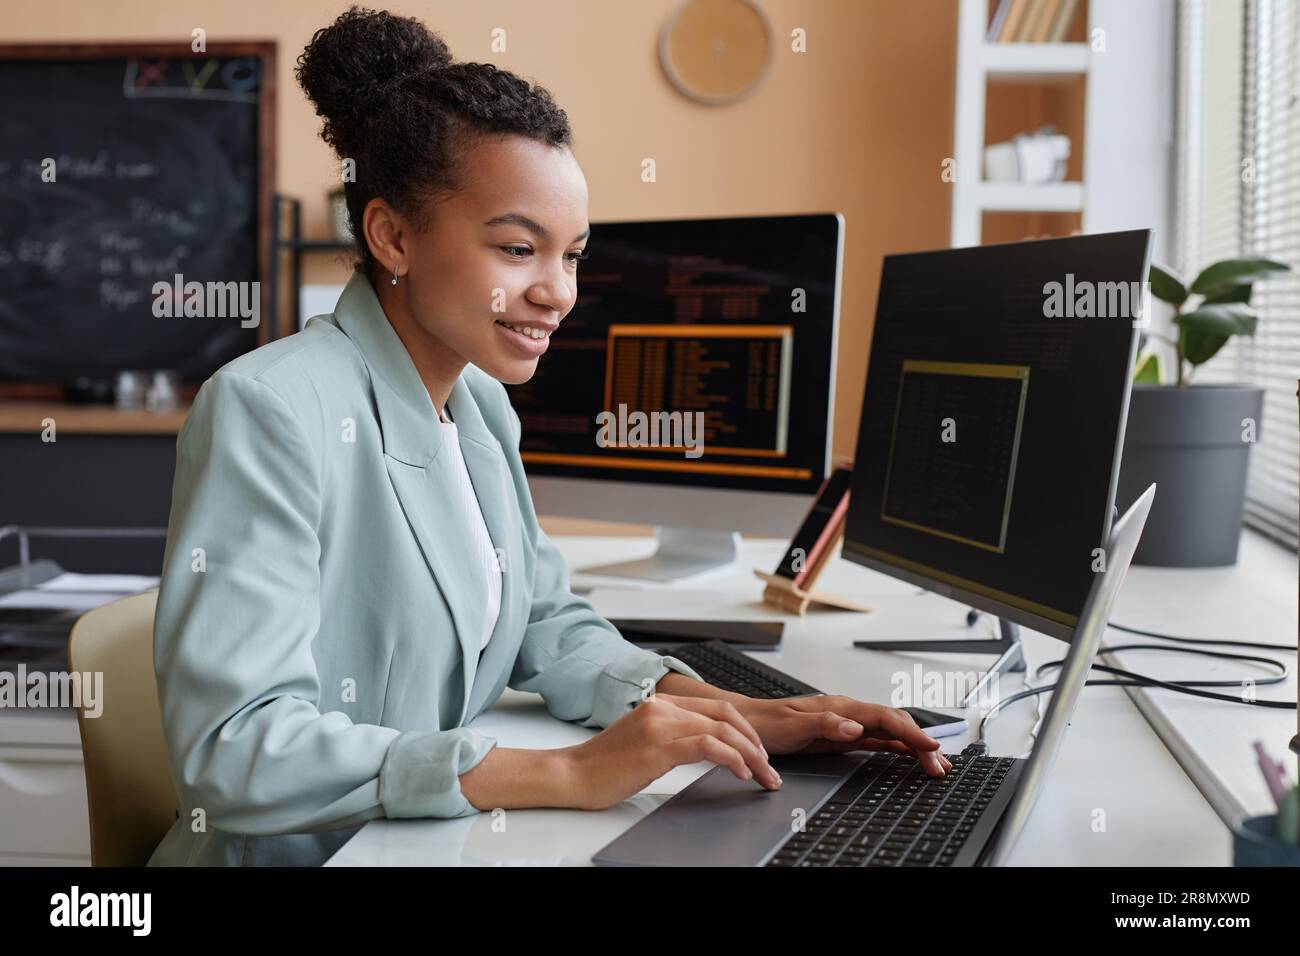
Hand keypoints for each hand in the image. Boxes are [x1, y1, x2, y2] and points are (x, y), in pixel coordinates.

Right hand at [562, 693, 782, 810]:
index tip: (759, 752)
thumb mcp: (644, 742)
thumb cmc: (605, 766)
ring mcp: (660, 724)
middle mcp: (663, 707)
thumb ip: (673, 736)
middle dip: (756, 742)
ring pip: (723, 730)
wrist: (572, 774)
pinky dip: (732, 758)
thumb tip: (708, 749)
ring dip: (751, 755)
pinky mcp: (658, 746)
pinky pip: (708, 746)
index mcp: (661, 703)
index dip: (745, 729)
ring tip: (763, 775)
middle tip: (769, 767)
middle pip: (726, 716)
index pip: (717, 708)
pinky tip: (741, 772)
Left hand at [733, 695, 951, 777]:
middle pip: (894, 724)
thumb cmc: (766, 722)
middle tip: (939, 766)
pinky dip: (897, 748)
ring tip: (935, 763)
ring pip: (890, 732)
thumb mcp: (792, 725)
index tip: (930, 746)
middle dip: (921, 743)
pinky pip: (877, 740)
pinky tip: (908, 755)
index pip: (885, 718)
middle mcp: (848, 712)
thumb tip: (855, 727)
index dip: (911, 732)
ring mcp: (847, 724)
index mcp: (840, 707)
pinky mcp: (842, 736)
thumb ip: (825, 724)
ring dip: (914, 746)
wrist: (746, 722)